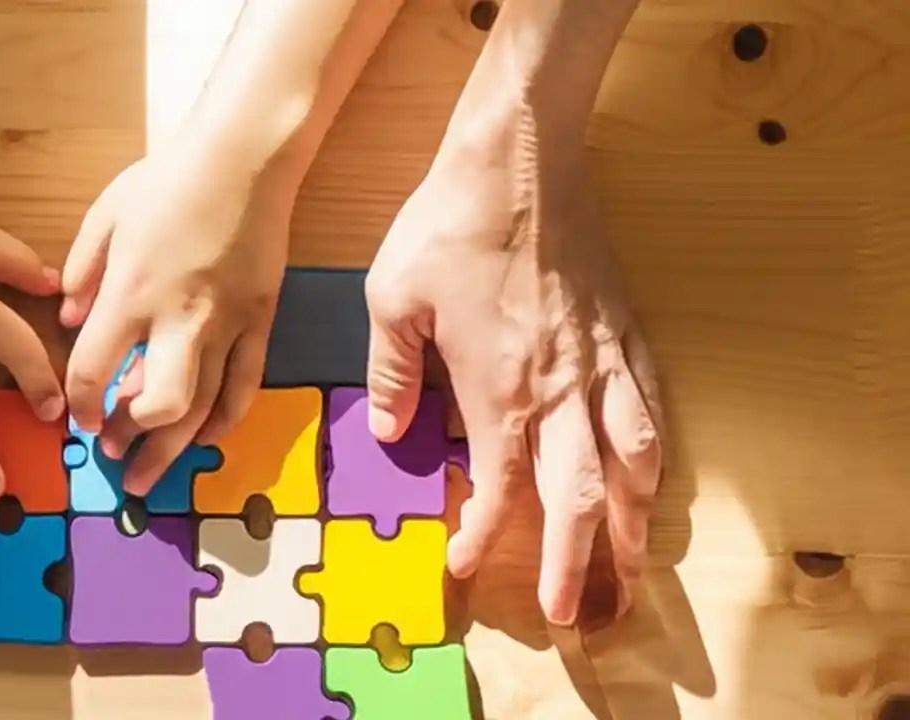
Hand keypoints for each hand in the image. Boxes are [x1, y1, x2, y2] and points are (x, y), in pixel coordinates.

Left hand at [59, 149, 290, 495]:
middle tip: (112, 452)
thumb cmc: (170, 179)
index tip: (76, 418)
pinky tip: (207, 440)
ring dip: (174, 447)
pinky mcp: (260, 322)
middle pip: (158, 405)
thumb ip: (82, 271)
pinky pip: (246, 385)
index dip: (79, 404)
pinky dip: (226, 420)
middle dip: (130, 439)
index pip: (94, 369)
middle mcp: (179, 319)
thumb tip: (67, 316)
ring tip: (150, 473)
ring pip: (205, 406)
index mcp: (132, 292)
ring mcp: (227, 325)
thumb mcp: (106, 215)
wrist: (245, 158)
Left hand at [364, 128, 663, 625]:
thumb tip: (390, 430)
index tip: (462, 566)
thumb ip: (391, 375)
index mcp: (500, 393)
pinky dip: (656, 453)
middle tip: (578, 615)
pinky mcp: (625, 331)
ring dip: (636, 525)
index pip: (500, 492)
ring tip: (638, 567)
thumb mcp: (391, 300)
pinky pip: (652, 406)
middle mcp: (561, 392)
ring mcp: (602, 363)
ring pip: (634, 464)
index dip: (483, 538)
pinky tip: (654, 475)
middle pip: (580, 499)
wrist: (519, 159)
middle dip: (578, 564)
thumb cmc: (448, 227)